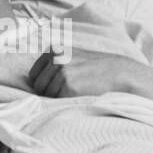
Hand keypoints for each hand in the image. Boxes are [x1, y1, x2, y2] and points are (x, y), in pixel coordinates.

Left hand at [26, 51, 148, 98]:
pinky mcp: (68, 86)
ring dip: (58, 98)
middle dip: (48, 92)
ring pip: (46, 95)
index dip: (43, 84)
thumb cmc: (96, 69)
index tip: (56, 86)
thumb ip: (53, 65)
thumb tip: (32, 83)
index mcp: (54, 50)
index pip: (33, 74)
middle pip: (38, 85)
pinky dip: (65, 102)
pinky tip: (79, 96)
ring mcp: (61, 72)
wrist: (119, 74)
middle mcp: (55, 58)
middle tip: (68, 91)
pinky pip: (57, 101)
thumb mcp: (73, 57)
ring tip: (76, 92)